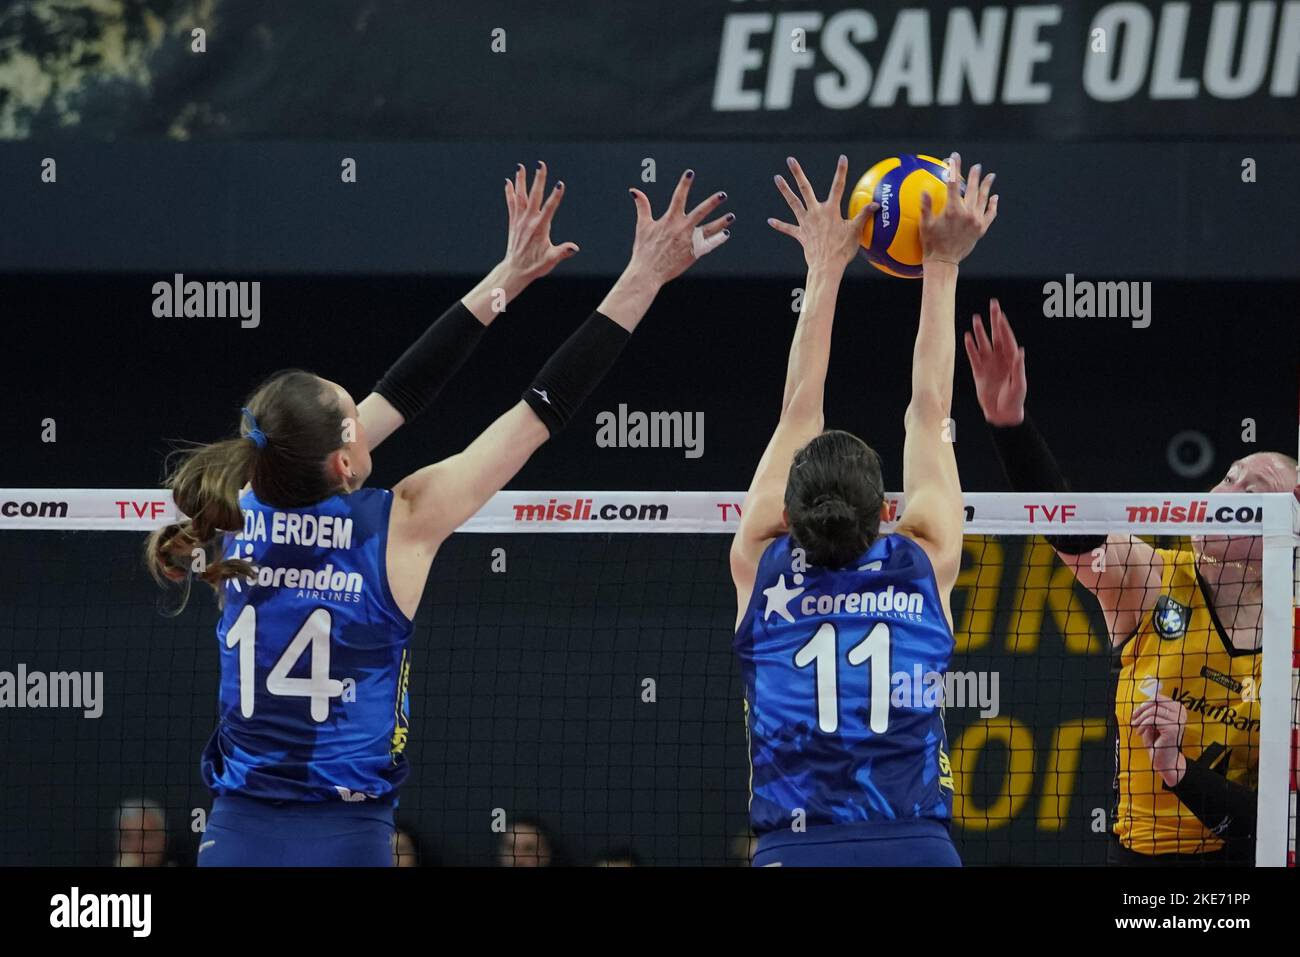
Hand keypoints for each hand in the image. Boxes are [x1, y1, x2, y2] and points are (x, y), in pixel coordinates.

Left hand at [500, 161, 578, 286]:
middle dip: (538, 179)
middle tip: (541, 164)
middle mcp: (528, 221)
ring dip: (521, 181)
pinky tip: (508, 182)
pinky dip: (510, 192)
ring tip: (520, 166)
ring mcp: (519, 220)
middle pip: (534, 196)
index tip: (560, 184)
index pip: (549, 209)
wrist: (515, 270)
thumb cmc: (535, 265)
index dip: (555, 196)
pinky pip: (511, 204)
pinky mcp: (513, 222)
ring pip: (520, 196)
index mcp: (540, 228)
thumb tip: (574, 248)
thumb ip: (562, 252)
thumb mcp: (551, 260)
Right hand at [626, 169, 731, 285]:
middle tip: (723, 195)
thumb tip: (634, 190)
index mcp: (669, 219)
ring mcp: (689, 241)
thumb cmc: (644, 250)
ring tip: (731, 216)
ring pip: (709, 228)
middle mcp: (681, 228)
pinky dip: (717, 239)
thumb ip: (642, 206)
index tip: (690, 173)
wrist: (648, 272)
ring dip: (721, 222)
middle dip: (712, 202)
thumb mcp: (642, 225)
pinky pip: (709, 245)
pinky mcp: (693, 253)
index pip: (678, 197)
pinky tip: (725, 233)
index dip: (684, 184)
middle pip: (701, 212)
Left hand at [768, 155, 875, 272]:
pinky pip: (788, 228)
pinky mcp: (800, 234)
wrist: (827, 267)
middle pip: (805, 189)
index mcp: (830, 210)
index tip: (842, 158)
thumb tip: (876, 204)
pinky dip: (780, 225)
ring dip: (784, 190)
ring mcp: (806, 223)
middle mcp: (815, 213)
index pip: (838, 186)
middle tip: (790, 160)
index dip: (841, 172)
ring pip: (793, 203)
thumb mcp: (856, 232)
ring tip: (777, 178)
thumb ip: (864, 215)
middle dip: (798, 173)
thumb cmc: (842, 250)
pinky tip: (770, 220)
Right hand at [919, 153, 997, 266]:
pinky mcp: (981, 229)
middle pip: (973, 189)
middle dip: (975, 175)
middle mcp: (967, 213)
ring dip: (987, 186)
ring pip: (984, 199)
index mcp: (952, 210)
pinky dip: (993, 205)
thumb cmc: (931, 244)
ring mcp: (976, 221)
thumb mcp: (925, 225)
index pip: (954, 183)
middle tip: (977, 166)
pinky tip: (994, 198)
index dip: (954, 168)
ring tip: (991, 176)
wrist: (944, 262)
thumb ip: (926, 207)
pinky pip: (990, 214)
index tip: (955, 157)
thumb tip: (924, 191)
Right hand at [963, 298, 1025, 425]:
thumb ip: (1018, 367)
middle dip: (994, 321)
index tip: (1000, 314)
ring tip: (976, 318)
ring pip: (984, 344)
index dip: (1003, 326)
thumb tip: (1020, 350)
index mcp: (1011, 360)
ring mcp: (989, 365)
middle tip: (993, 305)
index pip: (1007, 339)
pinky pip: (973, 357)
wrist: (1001, 415)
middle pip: (996, 335)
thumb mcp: (1019, 384)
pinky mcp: (979, 372)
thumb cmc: (1014, 401)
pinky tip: (967, 337)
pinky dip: (970, 347)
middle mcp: (1000, 359)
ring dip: (980, 332)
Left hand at [1132, 693, 1188, 787]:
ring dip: (1140, 719)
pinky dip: (1143, 725)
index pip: (1159, 697)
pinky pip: (1152, 719)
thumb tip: (1146, 697)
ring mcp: (1178, 721)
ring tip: (1136, 727)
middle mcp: (1181, 713)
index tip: (1137, 712)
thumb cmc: (1157, 741)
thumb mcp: (1152, 721)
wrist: (1163, 760)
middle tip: (1134, 719)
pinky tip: (1140, 732)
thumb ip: (1152, 709)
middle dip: (1141, 710)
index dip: (1145, 703)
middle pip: (1155, 702)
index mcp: (1178, 709)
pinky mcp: (1173, 728)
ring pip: (1153, 710)